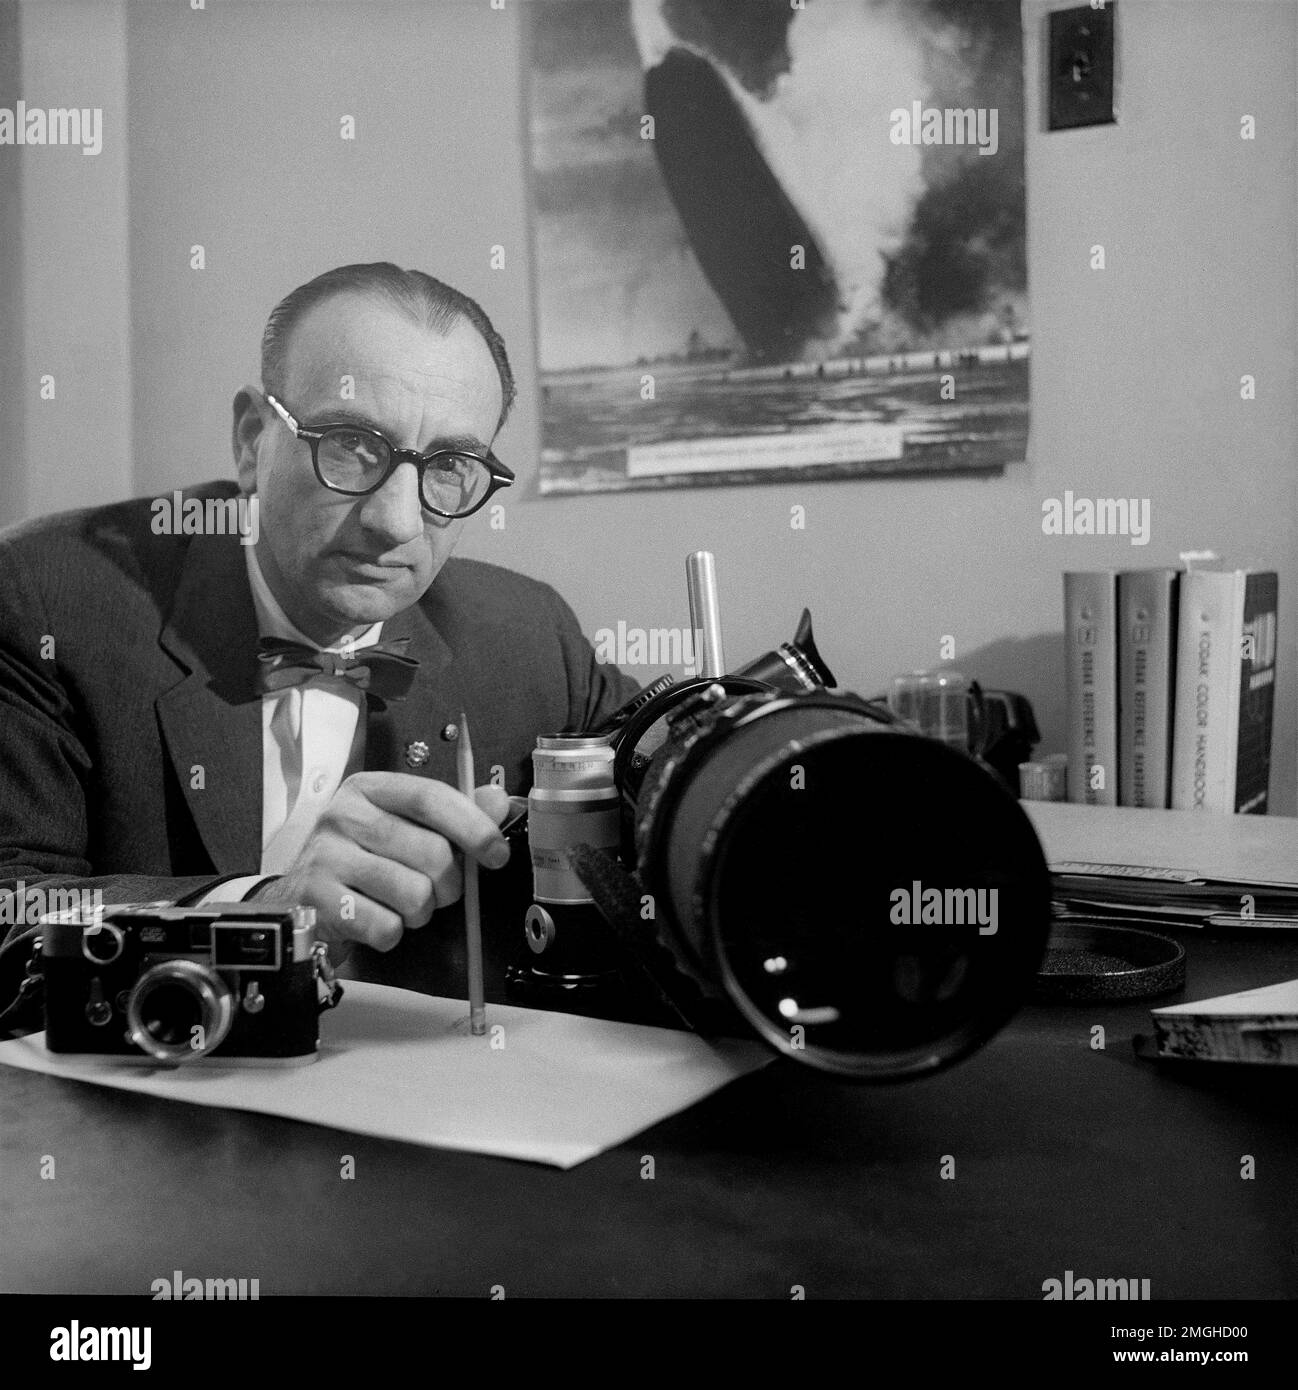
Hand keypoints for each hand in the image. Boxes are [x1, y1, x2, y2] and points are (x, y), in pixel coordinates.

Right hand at [253, 772, 510, 952]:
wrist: (298, 899)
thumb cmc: (363, 860)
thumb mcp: (403, 827)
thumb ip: (454, 814)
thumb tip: (498, 800)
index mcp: (370, 789)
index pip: (430, 797)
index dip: (473, 826)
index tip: (497, 853)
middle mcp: (343, 815)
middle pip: (431, 852)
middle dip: (449, 883)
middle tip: (437, 890)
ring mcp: (325, 857)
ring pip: (414, 894)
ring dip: (420, 911)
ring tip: (400, 904)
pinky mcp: (315, 900)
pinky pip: (385, 926)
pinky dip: (391, 933)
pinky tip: (375, 920)